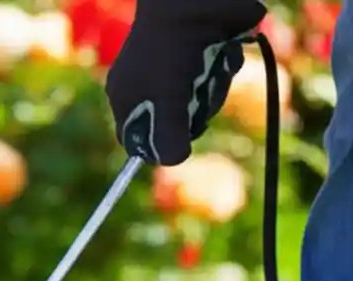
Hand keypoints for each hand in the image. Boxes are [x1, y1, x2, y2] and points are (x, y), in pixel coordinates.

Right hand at [105, 1, 266, 165]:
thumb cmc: (172, 49)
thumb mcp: (166, 101)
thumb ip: (167, 138)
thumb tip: (172, 160)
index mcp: (128, 94)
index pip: (136, 139)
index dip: (156, 144)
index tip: (176, 136)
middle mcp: (151, 83)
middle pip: (176, 125)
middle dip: (194, 112)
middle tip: (193, 90)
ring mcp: (178, 68)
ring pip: (203, 101)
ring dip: (213, 87)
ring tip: (207, 63)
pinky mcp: (205, 53)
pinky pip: (219, 76)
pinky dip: (224, 67)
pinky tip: (219, 50)